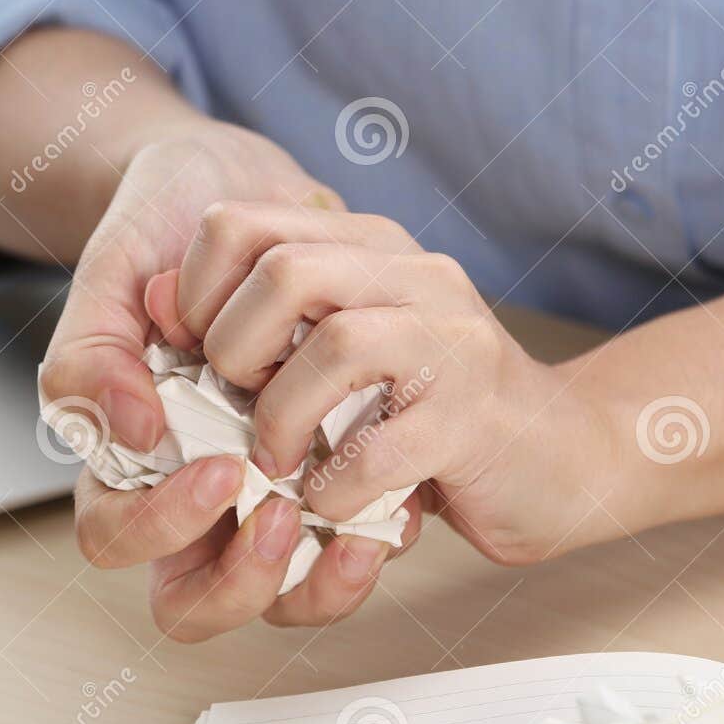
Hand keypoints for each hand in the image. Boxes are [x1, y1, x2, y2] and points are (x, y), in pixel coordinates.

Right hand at [38, 123, 352, 636]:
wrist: (233, 180)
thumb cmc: (160, 228)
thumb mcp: (111, 274)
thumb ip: (93, 355)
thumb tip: (135, 432)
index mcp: (123, 451)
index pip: (115, 537)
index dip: (161, 526)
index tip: (218, 470)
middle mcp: (187, 481)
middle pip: (198, 598)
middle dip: (244, 577)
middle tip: (282, 518)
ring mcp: (256, 485)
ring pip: (275, 593)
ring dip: (312, 578)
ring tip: (354, 529)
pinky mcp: (320, 472)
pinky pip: (338, 544)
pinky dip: (367, 537)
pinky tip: (397, 509)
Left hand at [159, 202, 628, 587]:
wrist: (566, 454)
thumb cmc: (431, 405)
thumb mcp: (342, 345)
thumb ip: (261, 320)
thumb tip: (156, 302)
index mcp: (368, 247)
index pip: (241, 224)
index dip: (195, 295)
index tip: (197, 358)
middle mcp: (412, 276)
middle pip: (284, 271)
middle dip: (235, 350)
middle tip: (237, 406)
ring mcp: (450, 343)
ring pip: (336, 345)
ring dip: (281, 419)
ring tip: (279, 459)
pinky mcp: (473, 420)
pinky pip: (380, 448)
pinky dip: (335, 485)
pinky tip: (332, 498)